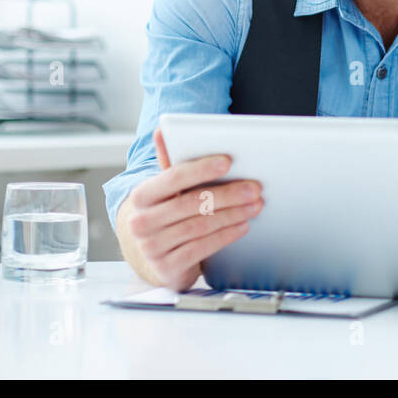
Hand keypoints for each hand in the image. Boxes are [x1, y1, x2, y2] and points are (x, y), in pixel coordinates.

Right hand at [122, 127, 262, 290]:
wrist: (155, 255)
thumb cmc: (167, 213)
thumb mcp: (166, 189)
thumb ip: (170, 161)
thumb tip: (162, 129)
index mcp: (142, 195)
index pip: (173, 176)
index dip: (202, 168)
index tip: (229, 161)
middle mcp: (141, 221)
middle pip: (192, 203)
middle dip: (228, 194)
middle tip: (255, 187)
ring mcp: (152, 247)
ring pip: (200, 226)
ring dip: (233, 214)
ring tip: (255, 205)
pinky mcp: (166, 267)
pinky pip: (202, 248)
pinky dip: (226, 236)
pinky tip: (243, 226)